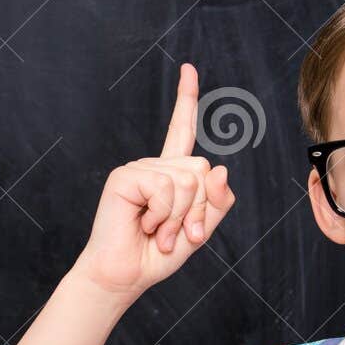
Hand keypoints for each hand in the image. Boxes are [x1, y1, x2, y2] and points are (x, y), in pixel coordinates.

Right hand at [72, 63, 236, 299]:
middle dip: (199, 209)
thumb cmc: (157, 255)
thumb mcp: (199, 231)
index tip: (188, 69)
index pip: (181, 130)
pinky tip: (145, 225)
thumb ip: (216, 202)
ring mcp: (137, 169)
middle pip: (201, 169)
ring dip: (180, 217)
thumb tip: (220, 168)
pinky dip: (163, 214)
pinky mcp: (124, 178)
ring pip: (187, 180)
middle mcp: (154, 166)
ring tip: (159, 233)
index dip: (186, 99)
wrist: (125, 275)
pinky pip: (164, 187)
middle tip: (179, 235)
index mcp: (170, 174)